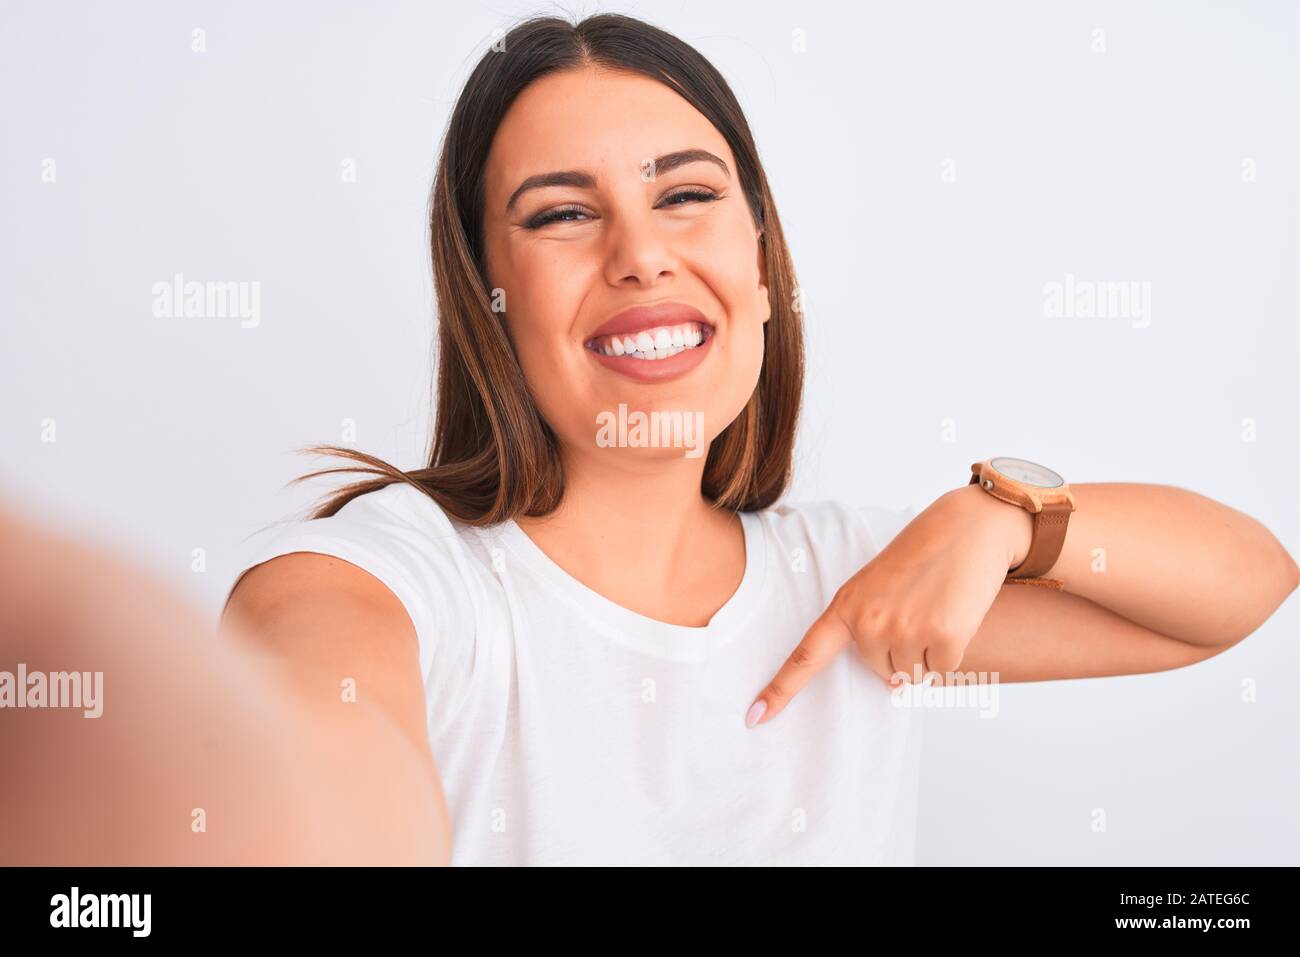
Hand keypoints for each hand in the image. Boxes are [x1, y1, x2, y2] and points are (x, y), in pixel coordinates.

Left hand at [745, 484, 1032, 726]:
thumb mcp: (878, 584)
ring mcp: (906, 631)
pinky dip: (951, 650)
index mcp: (846, 605)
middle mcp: (870, 622)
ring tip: (935, 608)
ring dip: (926, 651)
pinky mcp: (943, 638)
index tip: (755, 718)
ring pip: (911, 674)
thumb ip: (871, 628)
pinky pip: (942, 669)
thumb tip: (894, 683)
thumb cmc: (922, 553)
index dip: (780, 690)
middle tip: (917, 607)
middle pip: (880, 670)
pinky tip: (954, 613)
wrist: (968, 525)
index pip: (806, 655)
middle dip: (900, 649)